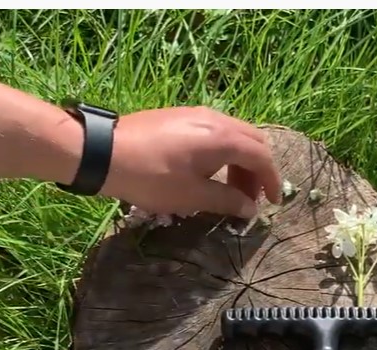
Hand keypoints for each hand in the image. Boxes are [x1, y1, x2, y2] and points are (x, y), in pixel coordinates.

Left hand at [99, 106, 283, 218]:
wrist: (104, 152)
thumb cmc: (151, 178)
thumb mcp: (191, 195)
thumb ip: (226, 200)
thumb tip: (249, 208)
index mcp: (223, 137)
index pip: (261, 156)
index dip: (271, 181)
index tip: (272, 204)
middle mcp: (215, 119)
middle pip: (252, 141)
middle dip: (257, 171)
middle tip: (250, 199)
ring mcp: (197, 114)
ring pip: (234, 136)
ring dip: (239, 163)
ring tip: (229, 191)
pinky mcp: (180, 116)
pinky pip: (215, 133)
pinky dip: (223, 153)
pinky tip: (209, 173)